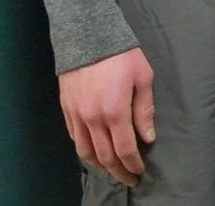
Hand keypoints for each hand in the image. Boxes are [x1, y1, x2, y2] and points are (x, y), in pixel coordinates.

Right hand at [59, 47, 155, 186]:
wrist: (89, 35)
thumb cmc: (122, 54)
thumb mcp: (143, 76)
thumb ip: (145, 109)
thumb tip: (148, 137)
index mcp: (114, 111)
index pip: (124, 149)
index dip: (133, 164)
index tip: (140, 171)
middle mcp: (93, 119)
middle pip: (105, 157)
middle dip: (119, 171)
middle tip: (129, 179)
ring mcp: (77, 116)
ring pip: (86, 152)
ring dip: (100, 166)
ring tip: (112, 171)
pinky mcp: (66, 110)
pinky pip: (74, 139)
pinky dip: (85, 151)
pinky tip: (93, 153)